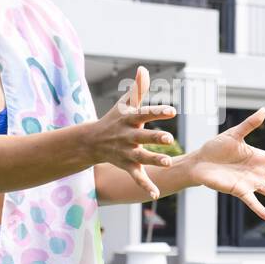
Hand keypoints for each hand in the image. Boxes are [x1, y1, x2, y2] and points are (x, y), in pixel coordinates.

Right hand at [85, 66, 176, 199]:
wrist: (91, 141)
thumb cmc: (115, 120)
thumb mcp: (124, 104)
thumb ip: (138, 89)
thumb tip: (143, 69)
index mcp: (130, 120)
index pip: (145, 114)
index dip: (158, 112)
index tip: (172, 111)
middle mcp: (128, 136)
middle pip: (142, 136)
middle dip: (155, 138)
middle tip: (169, 139)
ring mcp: (126, 152)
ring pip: (141, 157)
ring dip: (153, 160)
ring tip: (167, 163)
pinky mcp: (126, 165)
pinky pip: (136, 177)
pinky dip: (145, 186)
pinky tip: (155, 194)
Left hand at [186, 108, 264, 221]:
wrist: (199, 162)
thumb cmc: (215, 147)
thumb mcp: (234, 134)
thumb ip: (250, 124)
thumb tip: (263, 110)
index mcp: (260, 157)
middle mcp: (259, 172)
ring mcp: (251, 183)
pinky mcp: (239, 191)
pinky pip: (253, 202)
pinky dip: (262, 211)